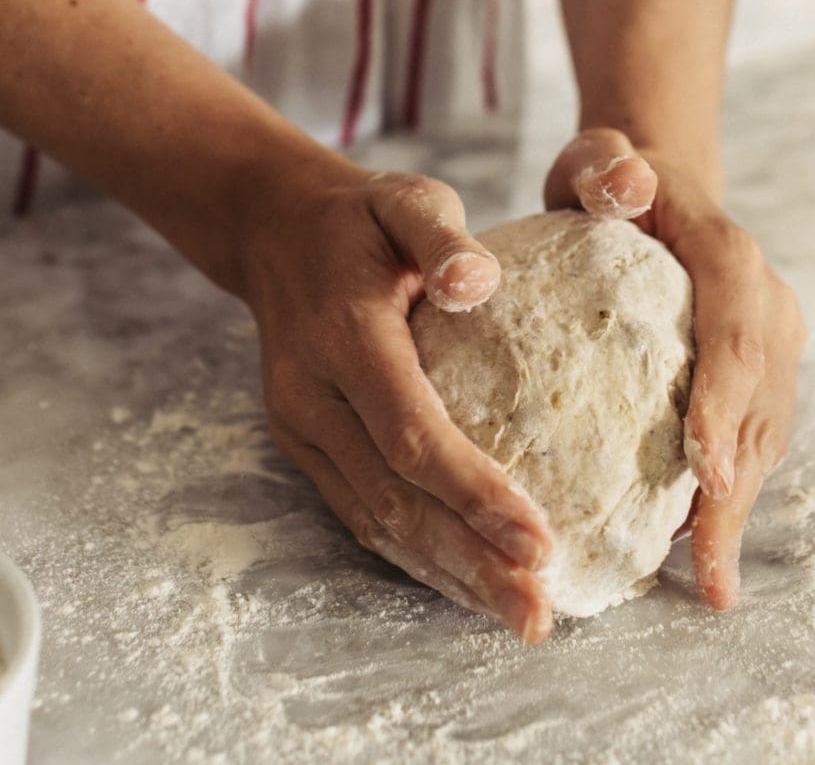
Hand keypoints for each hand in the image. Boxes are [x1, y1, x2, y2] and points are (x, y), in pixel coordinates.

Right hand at [237, 148, 554, 640]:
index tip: (541, 543)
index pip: (411, 435)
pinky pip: (360, 510)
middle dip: (469, 563)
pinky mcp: (302, 441)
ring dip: (445, 575)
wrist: (274, 230)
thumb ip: (442, 236)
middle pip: (395, 501)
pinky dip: (414, 553)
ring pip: (374, 520)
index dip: (474, 495)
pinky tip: (464, 578)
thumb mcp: (405, 198)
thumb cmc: (362, 216)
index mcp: (345, 337)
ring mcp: (300, 426)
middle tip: (539, 616)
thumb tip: (481, 283)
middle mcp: (313, 395)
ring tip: (516, 613)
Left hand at [545, 127, 805, 609]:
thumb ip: (604, 167)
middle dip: (737, 485)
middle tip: (708, 561)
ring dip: (738, 507)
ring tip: (711, 581)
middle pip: (761, 401)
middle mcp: (765, 306)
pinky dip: (727, 495)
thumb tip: (626, 184)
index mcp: (731, 256)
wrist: (652, 188)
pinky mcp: (754, 378)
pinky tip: (698, 552)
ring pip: (763, 434)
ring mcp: (768, 346)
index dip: (727, 400)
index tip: (706, 468)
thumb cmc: (613, 180)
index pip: (738, 329)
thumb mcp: (598, 160)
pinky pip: (747, 440)